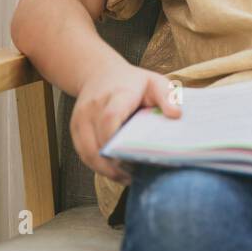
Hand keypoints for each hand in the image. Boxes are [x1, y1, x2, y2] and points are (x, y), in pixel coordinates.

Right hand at [71, 62, 181, 185]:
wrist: (99, 73)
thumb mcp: (154, 82)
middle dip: (114, 164)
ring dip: (105, 170)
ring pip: (87, 153)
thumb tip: (176, 115)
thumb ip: (167, 96)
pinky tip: (115, 172)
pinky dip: (98, 166)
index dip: (117, 141)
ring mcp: (80, 119)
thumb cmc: (132, 81)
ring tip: (127, 178)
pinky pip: (83, 153)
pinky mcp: (75, 129)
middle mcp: (93, 108)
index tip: (132, 159)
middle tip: (135, 176)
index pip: (110, 119)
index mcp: (115, 95)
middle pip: (97, 142)